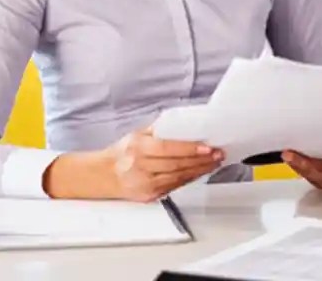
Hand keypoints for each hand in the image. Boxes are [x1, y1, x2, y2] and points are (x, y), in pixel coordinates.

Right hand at [44, 128, 223, 201]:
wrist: (103, 176)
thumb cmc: (123, 152)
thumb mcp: (137, 134)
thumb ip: (159, 130)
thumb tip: (186, 124)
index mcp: (137, 148)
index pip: (168, 149)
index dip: (189, 149)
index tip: (208, 147)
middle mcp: (140, 167)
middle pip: (177, 165)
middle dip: (201, 160)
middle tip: (218, 153)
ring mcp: (145, 184)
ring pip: (178, 178)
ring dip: (200, 170)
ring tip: (215, 162)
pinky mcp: (149, 196)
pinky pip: (174, 186)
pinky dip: (190, 178)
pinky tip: (200, 171)